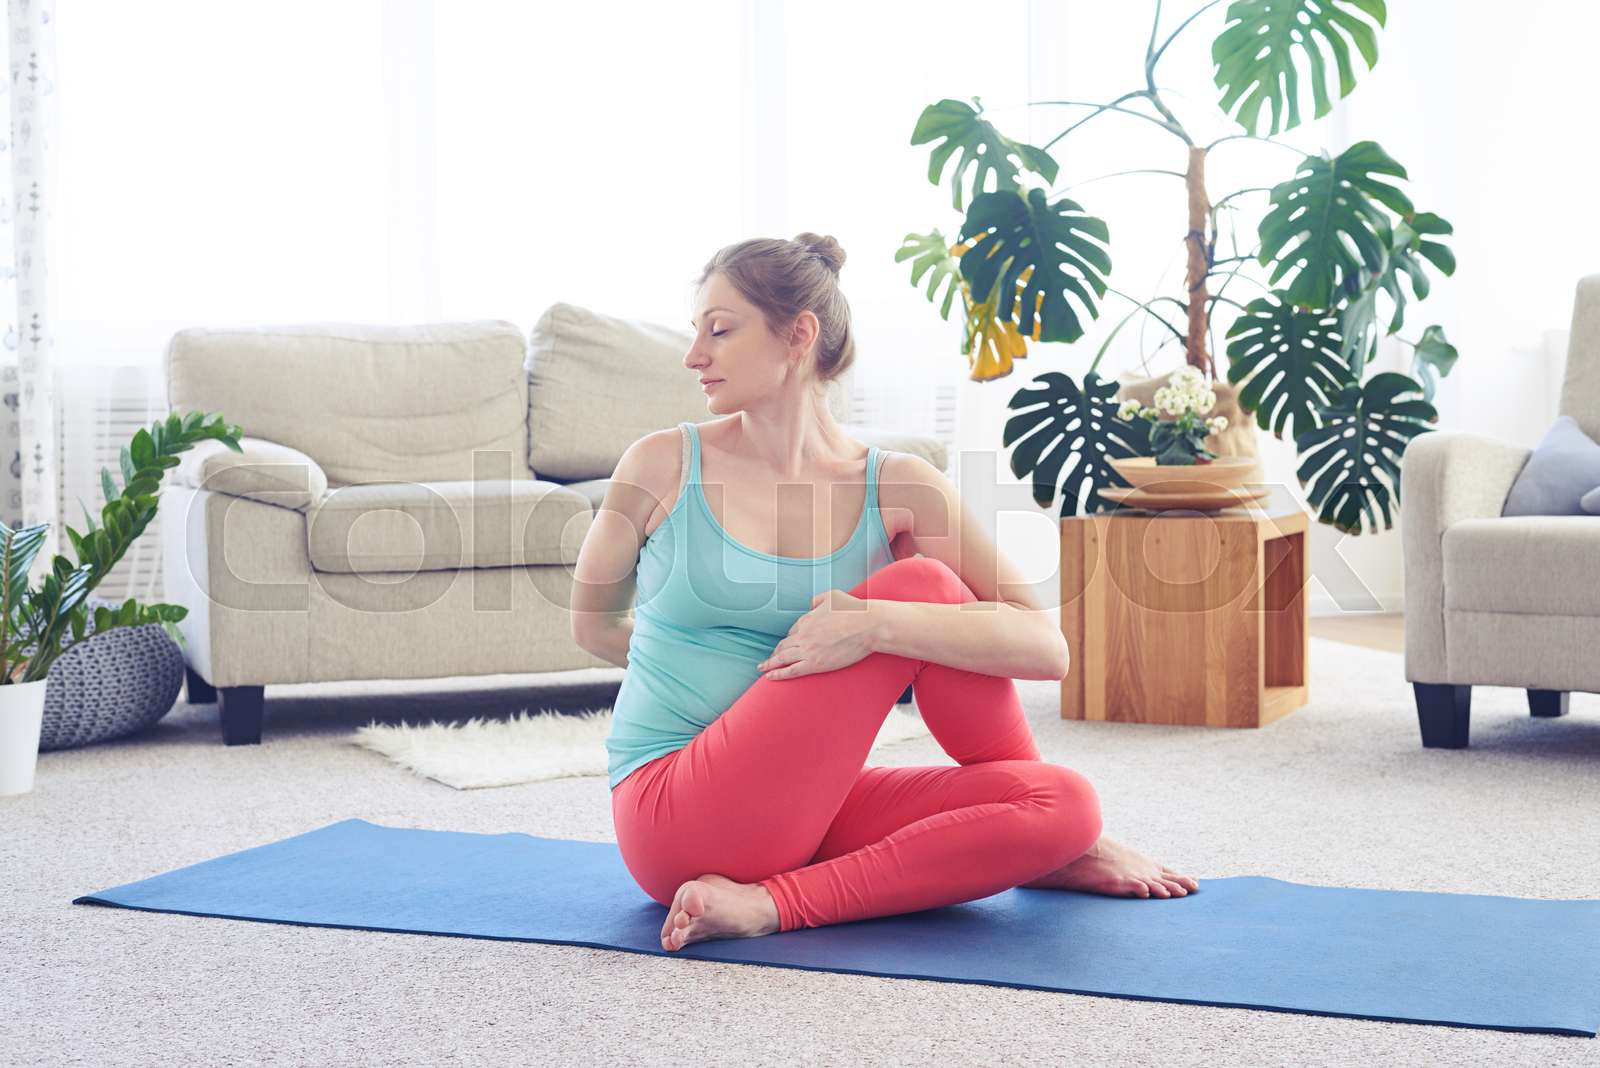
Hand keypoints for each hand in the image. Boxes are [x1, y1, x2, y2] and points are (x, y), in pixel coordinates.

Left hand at [755, 589, 874, 680]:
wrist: (868, 625)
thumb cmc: (854, 610)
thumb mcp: (833, 596)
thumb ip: (818, 599)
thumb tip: (810, 604)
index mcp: (807, 619)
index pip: (793, 631)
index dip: (790, 638)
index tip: (788, 644)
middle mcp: (804, 635)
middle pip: (784, 645)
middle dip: (775, 652)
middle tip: (769, 658)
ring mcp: (808, 650)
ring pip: (783, 658)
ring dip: (770, 663)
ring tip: (762, 668)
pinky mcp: (815, 664)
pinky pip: (791, 670)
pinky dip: (778, 674)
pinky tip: (769, 676)